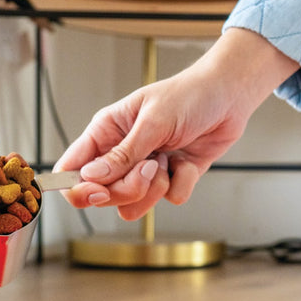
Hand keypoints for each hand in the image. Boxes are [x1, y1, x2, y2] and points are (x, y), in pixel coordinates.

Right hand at [54, 29, 298, 218]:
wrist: (229, 96)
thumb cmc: (189, 95)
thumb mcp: (153, 121)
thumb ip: (123, 153)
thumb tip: (91, 177)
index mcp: (105, 133)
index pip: (71, 169)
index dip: (78, 188)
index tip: (99, 191)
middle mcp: (120, 154)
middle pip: (102, 195)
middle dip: (128, 188)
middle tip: (150, 166)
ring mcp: (145, 169)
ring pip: (132, 205)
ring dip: (154, 189)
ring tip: (169, 161)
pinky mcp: (171, 178)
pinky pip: (169, 199)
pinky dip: (182, 182)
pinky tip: (187, 160)